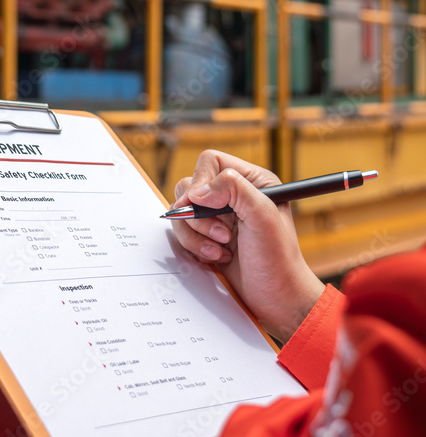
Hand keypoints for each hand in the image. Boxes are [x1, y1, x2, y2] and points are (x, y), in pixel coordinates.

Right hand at [169, 150, 324, 342]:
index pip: (210, 162)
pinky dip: (194, 245)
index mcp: (252, 182)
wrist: (276, 298)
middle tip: (224, 235)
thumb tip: (197, 191)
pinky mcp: (206, 236)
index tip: (207, 205)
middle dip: (199, 215)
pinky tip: (217, 257)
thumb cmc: (278, 259)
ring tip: (221, 249)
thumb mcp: (263, 216)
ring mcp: (217, 216)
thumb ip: (234, 190)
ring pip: (181, 210)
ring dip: (196, 234)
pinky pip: (181, 231)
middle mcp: (232, 196)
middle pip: (190, 186)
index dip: (202, 182)